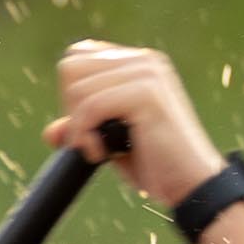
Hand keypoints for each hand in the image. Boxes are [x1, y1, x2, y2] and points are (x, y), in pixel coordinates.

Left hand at [50, 38, 217, 205]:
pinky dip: (85, 135)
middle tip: (93, 138)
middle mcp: (144, 60)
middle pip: (70, 67)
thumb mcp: (111, 143)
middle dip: (71, 109)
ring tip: (101, 150)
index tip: (90, 126)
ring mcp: (147, 73)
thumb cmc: (157, 165)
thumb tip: (50, 133)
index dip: (72, 95)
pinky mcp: (146, 93)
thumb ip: (83, 128)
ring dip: (78, 127)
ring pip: (77, 88)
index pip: (78, 57)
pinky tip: (102, 154)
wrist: (192, 186)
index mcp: (137, 63)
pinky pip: (90, 107)